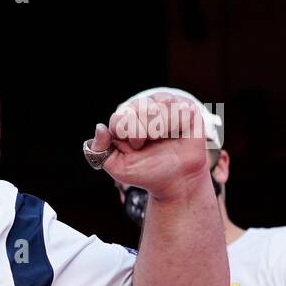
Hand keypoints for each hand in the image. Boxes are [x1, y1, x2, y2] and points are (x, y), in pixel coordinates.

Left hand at [92, 91, 214, 200]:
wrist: (176, 180)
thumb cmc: (146, 172)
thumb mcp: (118, 166)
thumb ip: (100, 149)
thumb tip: (99, 127)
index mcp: (123, 120)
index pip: (120, 116)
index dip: (129, 133)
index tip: (136, 146)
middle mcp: (142, 108)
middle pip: (140, 107)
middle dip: (145, 131)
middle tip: (151, 142)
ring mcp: (164, 105)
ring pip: (159, 106)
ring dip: (162, 129)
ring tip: (165, 138)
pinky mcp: (185, 107)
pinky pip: (179, 108)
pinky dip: (177, 125)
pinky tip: (178, 132)